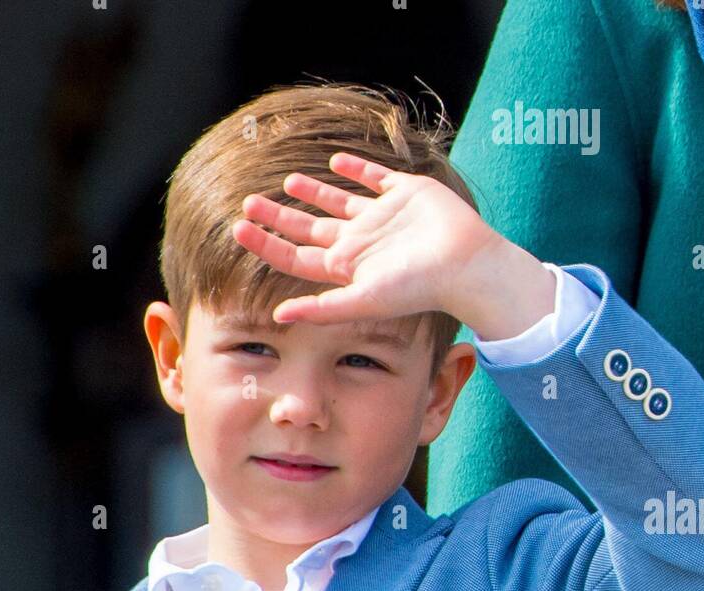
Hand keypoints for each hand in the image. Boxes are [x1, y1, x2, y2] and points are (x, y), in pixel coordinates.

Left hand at [230, 152, 554, 339]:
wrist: (465, 263)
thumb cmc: (418, 287)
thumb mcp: (364, 301)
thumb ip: (321, 308)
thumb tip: (277, 315)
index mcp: (345, 267)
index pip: (294, 256)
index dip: (266, 243)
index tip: (238, 228)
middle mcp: (359, 243)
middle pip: (308, 229)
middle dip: (278, 217)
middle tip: (248, 202)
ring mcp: (381, 218)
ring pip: (338, 202)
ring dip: (314, 193)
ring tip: (289, 181)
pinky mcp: (406, 193)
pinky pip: (374, 178)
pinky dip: (355, 168)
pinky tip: (336, 160)